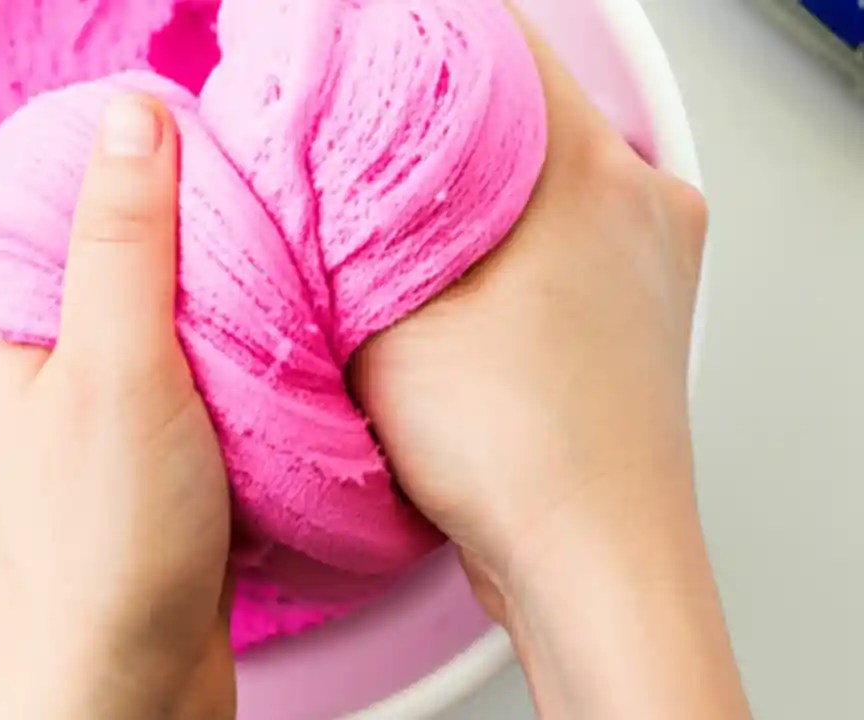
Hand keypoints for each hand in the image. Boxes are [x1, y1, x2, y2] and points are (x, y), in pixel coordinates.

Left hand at [0, 95, 233, 719]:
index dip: (120, 160)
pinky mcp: (170, 461)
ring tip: (289, 277)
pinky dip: (254, 365)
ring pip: (182, 320)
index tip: (198, 144)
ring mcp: (119, 414)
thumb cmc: (96, 547)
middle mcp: (63, 364)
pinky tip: (291, 359)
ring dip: (235, 300)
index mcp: (21, 325)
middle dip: (199, 228)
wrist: (123, 689)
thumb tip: (131, 119)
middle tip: (264, 208)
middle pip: (130, 256)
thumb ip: (122, 242)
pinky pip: (218, 383)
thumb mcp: (113, 365)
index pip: (56, 201)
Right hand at [353, 17, 748, 719]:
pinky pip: (564, 228)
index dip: (406, 33)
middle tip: (355, 128)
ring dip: (468, 176)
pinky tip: (449, 272)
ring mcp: (650, 252)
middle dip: (431, 107)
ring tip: (394, 211)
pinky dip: (504, 231)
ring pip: (540, 169)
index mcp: (584, 169)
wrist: (593, 566)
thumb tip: (296, 172)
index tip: (347, 46)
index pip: (494, 37)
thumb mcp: (383, 318)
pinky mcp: (640, 305)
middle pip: (519, 99)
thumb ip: (336, 231)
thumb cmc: (519, 457)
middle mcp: (638, 194)